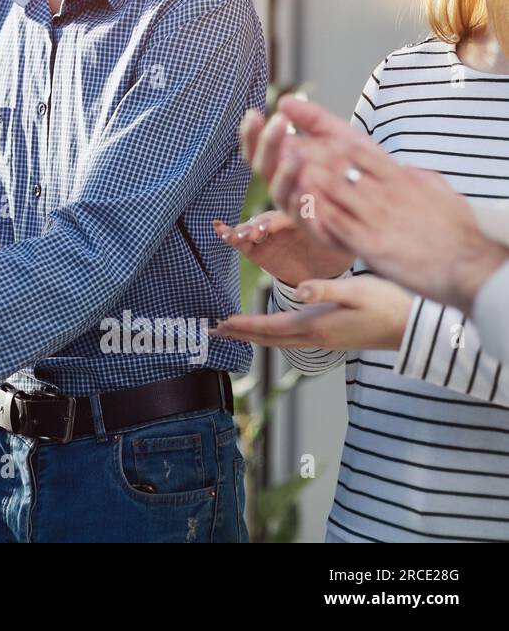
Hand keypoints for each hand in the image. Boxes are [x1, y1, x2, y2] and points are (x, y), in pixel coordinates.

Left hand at [210, 274, 412, 350]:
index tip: (219, 324)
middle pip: (268, 338)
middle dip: (239, 334)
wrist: (415, 327)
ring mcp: (324, 340)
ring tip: (232, 330)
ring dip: (253, 335)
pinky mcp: (332, 338)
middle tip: (213, 331)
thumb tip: (298, 290)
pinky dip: (273, 334)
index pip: (269, 327)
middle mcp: (316, 337)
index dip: (242, 325)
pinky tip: (270, 330)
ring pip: (279, 340)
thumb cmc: (388, 304)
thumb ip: (325, 290)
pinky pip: (292, 339)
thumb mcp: (357, 290)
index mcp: (316, 325)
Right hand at [212, 211, 353, 285]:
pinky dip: (229, 234)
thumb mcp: (344, 238)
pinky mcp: (256, 248)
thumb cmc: (340, 247)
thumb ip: (340, 228)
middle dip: (260, 225)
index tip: (275, 225)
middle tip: (255, 233)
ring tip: (233, 237)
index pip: (294, 212)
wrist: (327, 269)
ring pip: (253, 227)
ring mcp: (268, 232)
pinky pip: (241, 241)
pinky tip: (218, 229)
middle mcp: (284, 218)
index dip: (284, 218)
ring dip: (243, 231)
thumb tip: (347, 211)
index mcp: (306, 214)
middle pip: (270, 218)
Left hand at [273, 95, 508, 311]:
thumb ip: (415, 178)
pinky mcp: (373, 244)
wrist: (473, 267)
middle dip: (309, 155)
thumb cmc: (457, 232)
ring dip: (307, 180)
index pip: (356, 146)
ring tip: (285, 171)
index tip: (301, 116)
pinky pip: (336, 224)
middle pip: (339, 164)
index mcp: (400, 177)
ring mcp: (379, 217)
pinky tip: (299, 206)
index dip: (324, 131)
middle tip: (283, 147)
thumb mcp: (438, 193)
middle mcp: (387, 192)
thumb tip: (403, 169)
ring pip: (333, 190)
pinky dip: (316, 213)